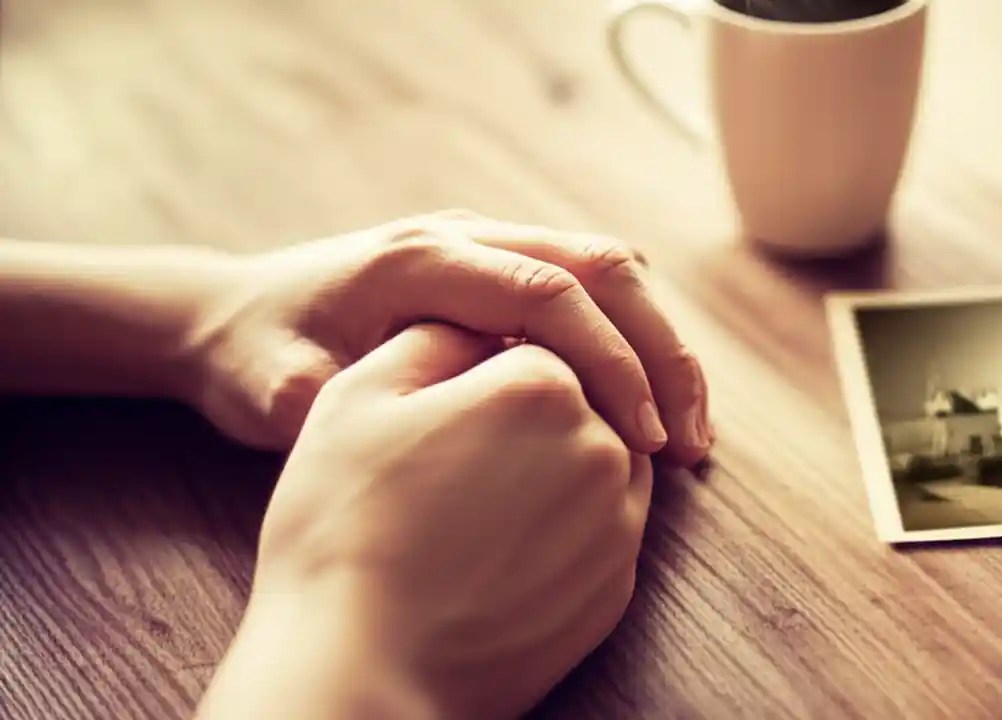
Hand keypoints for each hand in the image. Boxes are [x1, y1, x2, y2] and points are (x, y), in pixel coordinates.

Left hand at [188, 211, 711, 465]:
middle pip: (600, 267)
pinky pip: (590, 290)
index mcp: (421, 259)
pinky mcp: (497, 269)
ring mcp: (486, 245)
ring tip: (689, 431)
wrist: (234, 314)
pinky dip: (633, 343)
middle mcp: (464, 235)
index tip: (641, 438)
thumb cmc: (256, 354)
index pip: (547, 290)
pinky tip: (649, 408)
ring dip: (658, 346)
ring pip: (609, 271)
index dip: (607, 361)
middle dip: (659, 352)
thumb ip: (313, 401)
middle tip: (690, 439)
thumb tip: (378, 429)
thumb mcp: (268, 389)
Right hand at [198, 323, 652, 718]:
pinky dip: (569, 523)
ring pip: (603, 461)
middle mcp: (601, 447)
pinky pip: (605, 528)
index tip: (451, 400)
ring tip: (486, 496)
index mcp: (542, 385)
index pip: (538, 341)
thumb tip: (483, 327)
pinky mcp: (614, 590)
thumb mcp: (359, 397)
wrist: (362, 669)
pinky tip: (508, 542)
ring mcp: (617, 524)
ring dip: (561, 462)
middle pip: (582, 399)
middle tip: (464, 453)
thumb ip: (436, 338)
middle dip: (535, 412)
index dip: (490, 365)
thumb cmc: (345, 527)